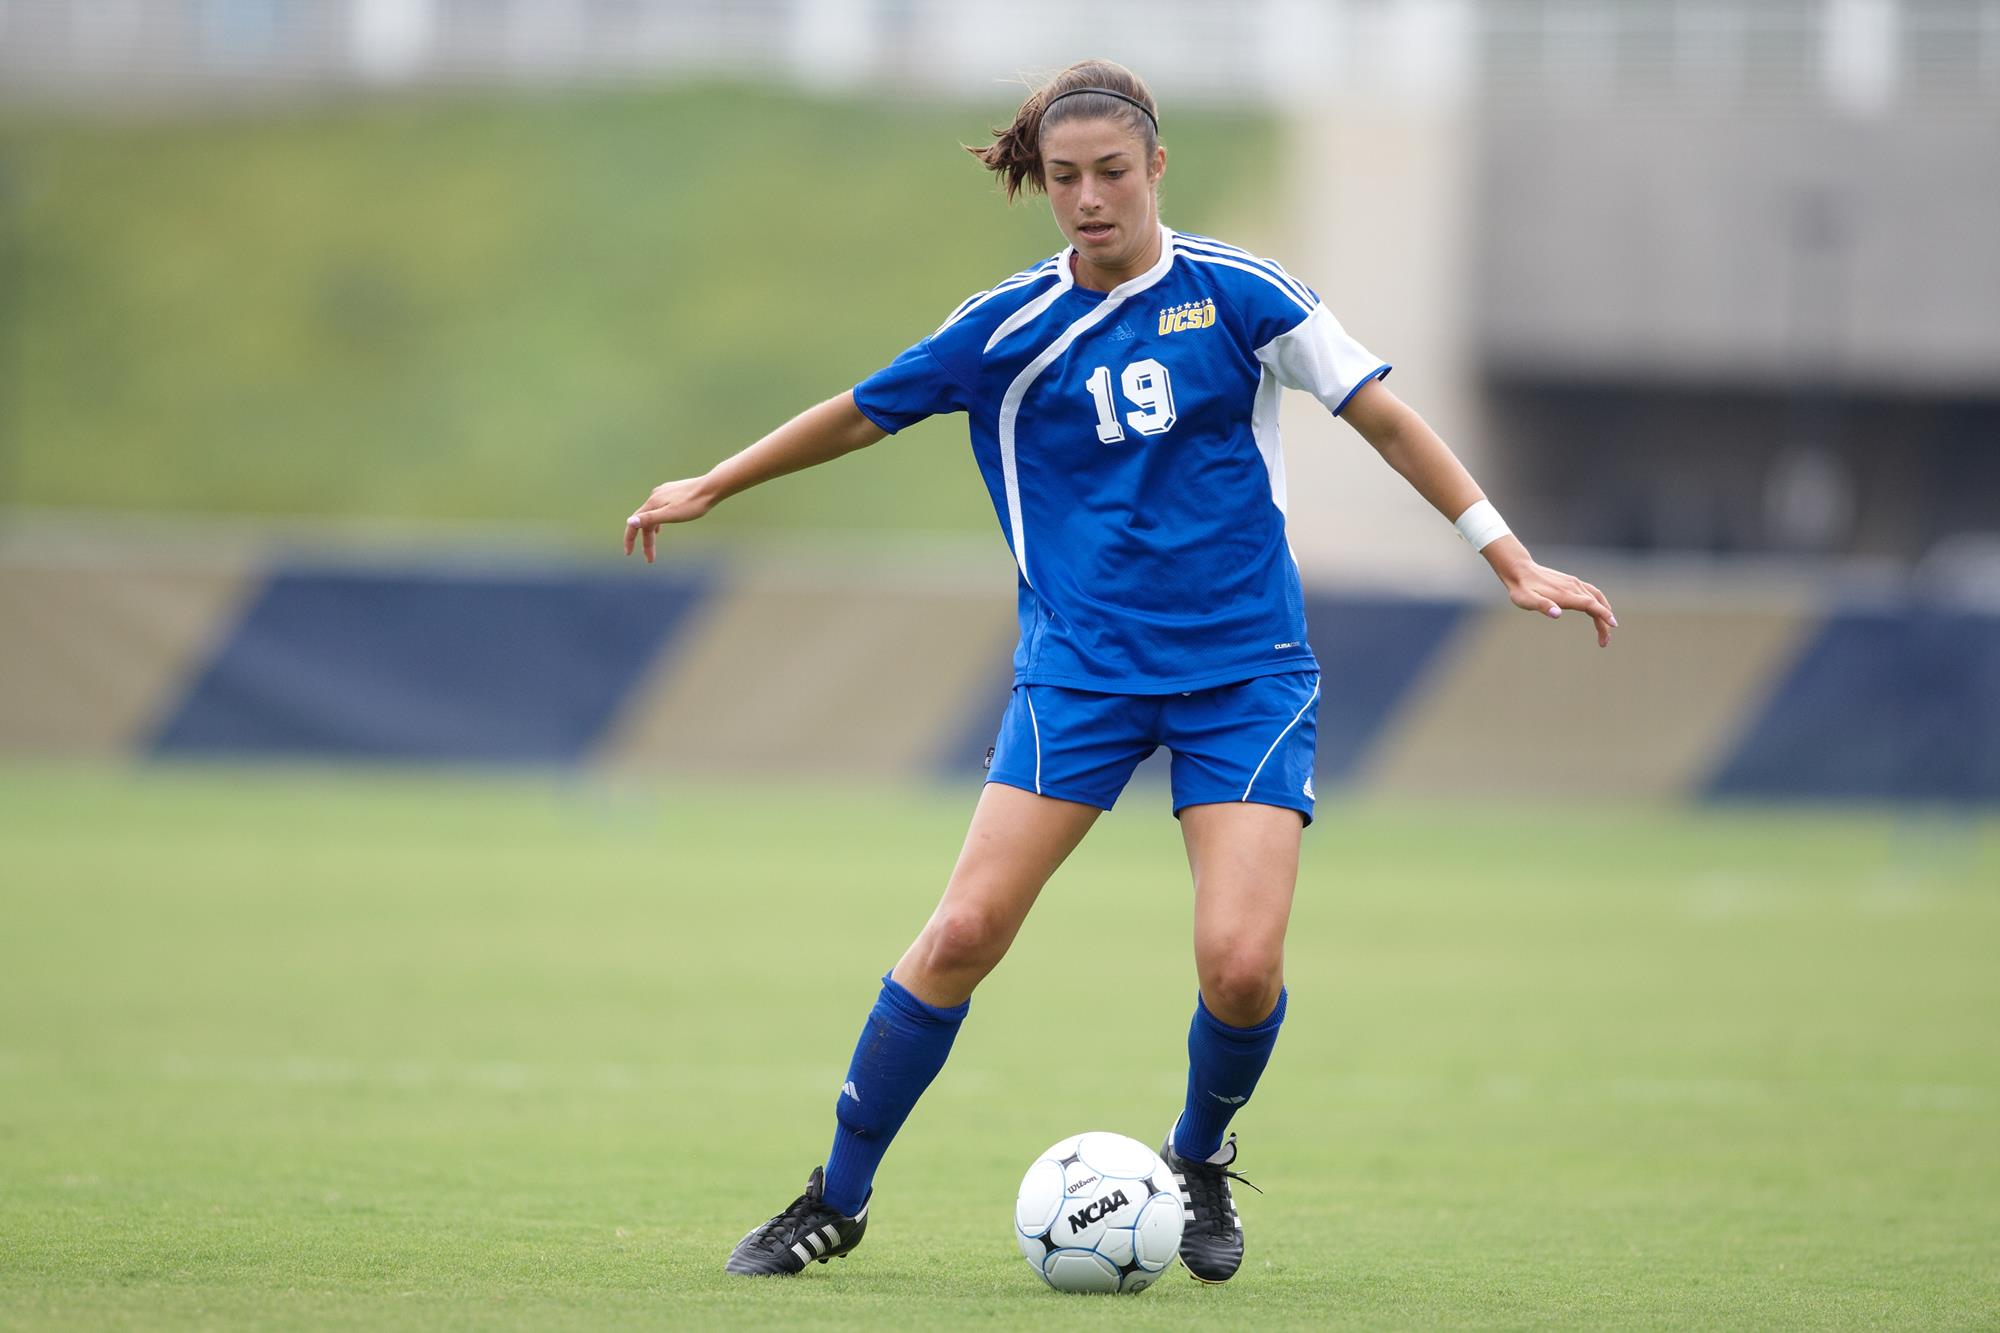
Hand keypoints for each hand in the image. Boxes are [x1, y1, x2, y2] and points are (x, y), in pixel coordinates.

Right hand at [623, 476, 716, 562]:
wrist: (711, 487)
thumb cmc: (693, 504)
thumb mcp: (671, 515)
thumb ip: (650, 518)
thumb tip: (629, 521)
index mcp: (652, 503)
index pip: (634, 524)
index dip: (630, 539)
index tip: (628, 554)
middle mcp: (655, 496)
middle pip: (646, 522)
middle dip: (647, 541)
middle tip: (650, 559)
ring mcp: (664, 493)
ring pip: (653, 515)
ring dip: (652, 532)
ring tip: (653, 546)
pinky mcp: (673, 491)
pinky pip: (660, 509)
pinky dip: (658, 521)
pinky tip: (662, 524)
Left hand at [1500, 559, 1617, 646]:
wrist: (1520, 570)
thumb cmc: (1522, 588)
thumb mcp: (1527, 600)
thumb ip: (1543, 606)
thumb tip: (1557, 614)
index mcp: (1565, 594)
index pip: (1590, 604)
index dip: (1603, 614)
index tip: (1613, 624)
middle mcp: (1573, 587)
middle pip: (1597, 604)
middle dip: (1605, 622)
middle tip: (1605, 642)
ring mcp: (1574, 583)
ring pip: (1596, 598)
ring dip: (1604, 613)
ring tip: (1606, 630)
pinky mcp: (1572, 582)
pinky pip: (1592, 592)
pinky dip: (1600, 603)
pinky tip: (1599, 611)